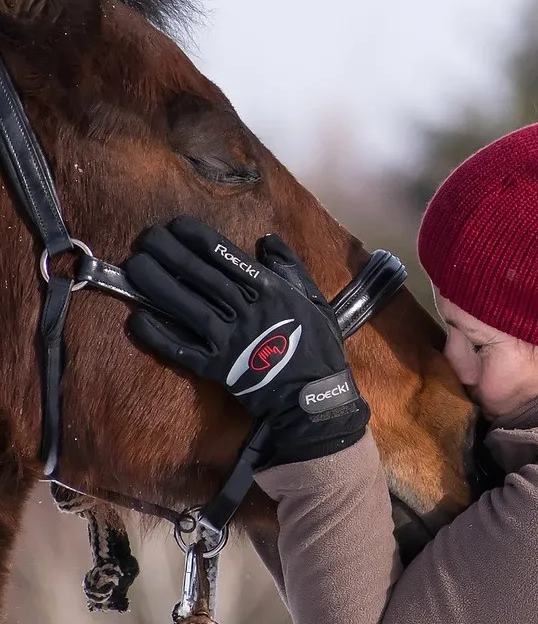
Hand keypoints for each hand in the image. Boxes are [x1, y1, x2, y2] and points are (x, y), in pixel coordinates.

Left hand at [125, 216, 369, 464]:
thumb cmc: (317, 345)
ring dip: (158, 286)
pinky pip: (183, 350)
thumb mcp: (314, 299)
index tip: (176, 224)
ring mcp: (229, 342)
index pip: (228, 259)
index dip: (199, 240)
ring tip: (134, 266)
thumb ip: (290, 268)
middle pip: (201, 278)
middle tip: (146, 237)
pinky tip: (136, 319)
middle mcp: (246, 313)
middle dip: (171, 254)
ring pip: (187, 308)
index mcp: (270, 293)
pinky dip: (159, 336)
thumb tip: (267, 239)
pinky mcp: (217, 369)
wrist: (314, 398)